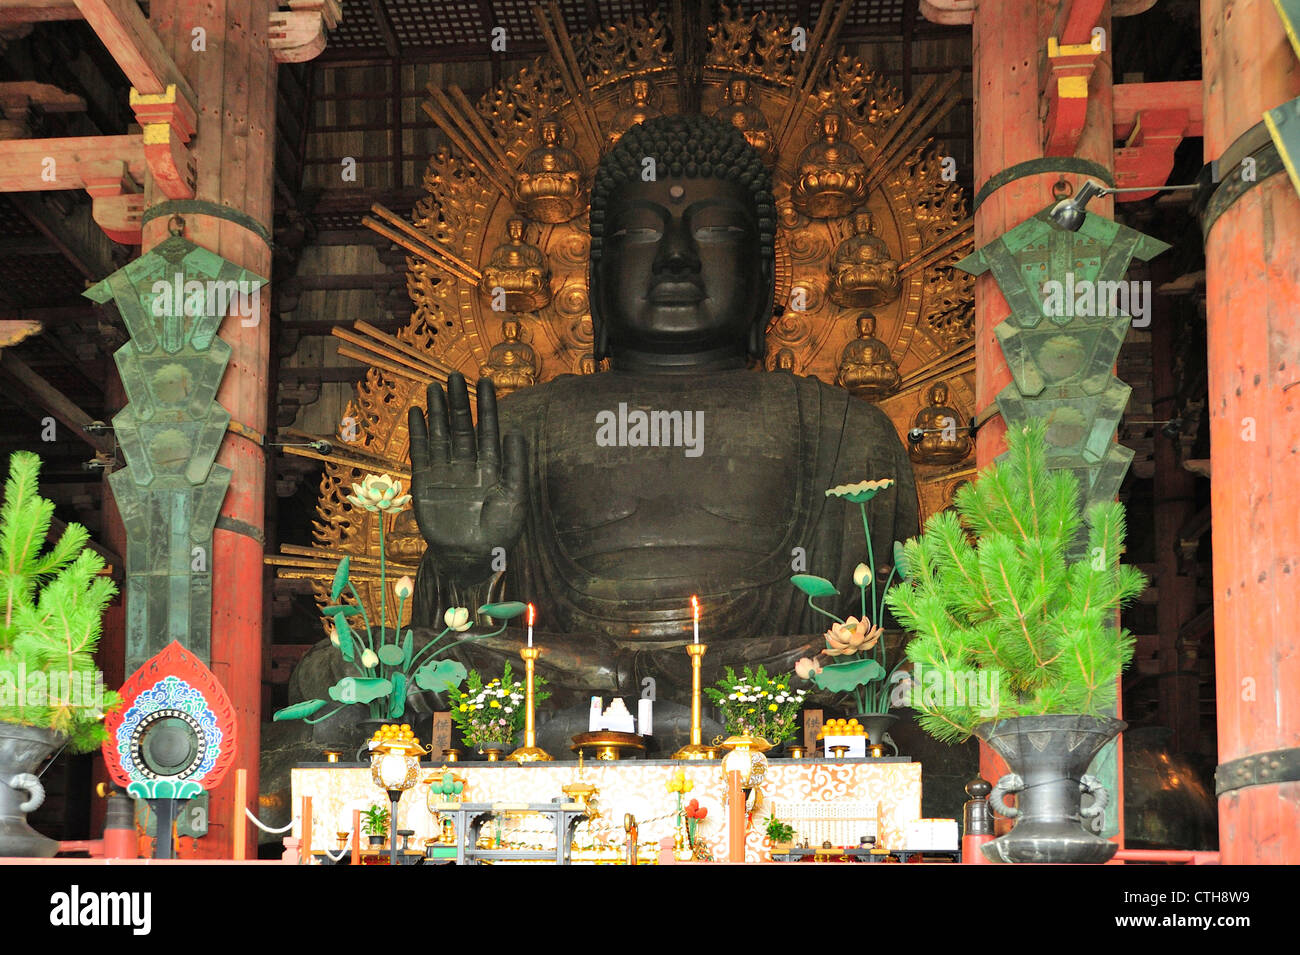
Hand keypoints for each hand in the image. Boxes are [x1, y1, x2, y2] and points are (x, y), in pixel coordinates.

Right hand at [407, 373, 526, 576]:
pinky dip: (419, 433)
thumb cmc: (499, 533)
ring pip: (441, 434)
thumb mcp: (514, 498)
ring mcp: (446, 472)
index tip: (486, 381)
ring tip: (434, 387)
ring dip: (438, 411)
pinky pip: (421, 453)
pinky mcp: (425, 482)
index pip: (489, 429)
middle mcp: (468, 465)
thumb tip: (516, 431)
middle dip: (459, 401)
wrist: (471, 558)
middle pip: (462, 426)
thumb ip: (515, 465)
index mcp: (492, 466)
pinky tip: (416, 412)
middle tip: (455, 375)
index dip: (487, 406)